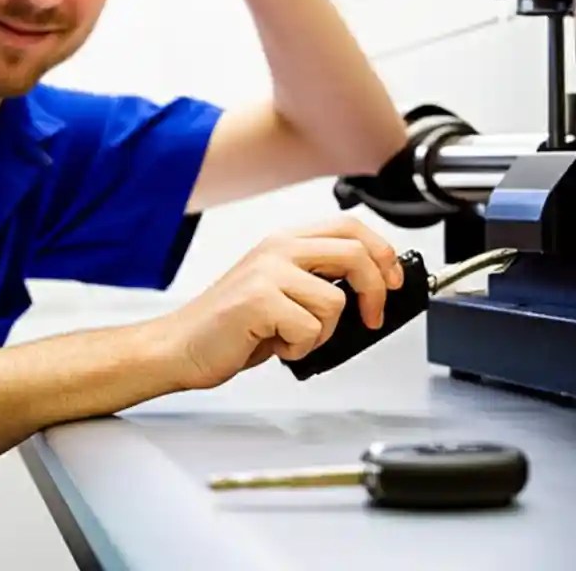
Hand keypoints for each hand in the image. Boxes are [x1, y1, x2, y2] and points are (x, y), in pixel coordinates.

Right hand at [155, 216, 404, 389]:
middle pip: (355, 254)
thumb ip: (316, 280)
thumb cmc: (230, 326)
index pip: (350, 227)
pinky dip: (300, 348)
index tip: (393, 281)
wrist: (182, 347)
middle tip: (371, 317)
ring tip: (292, 337)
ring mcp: (267, 273)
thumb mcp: (279, 291)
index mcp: (283, 241)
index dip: (382, 252)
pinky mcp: (259, 301)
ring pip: (335, 300)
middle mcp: (276, 249)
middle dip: (375, 291)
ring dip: (322, 332)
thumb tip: (370, 291)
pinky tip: (275, 345)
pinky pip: (310, 328)